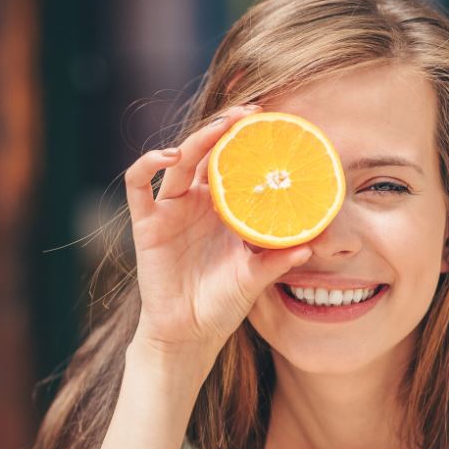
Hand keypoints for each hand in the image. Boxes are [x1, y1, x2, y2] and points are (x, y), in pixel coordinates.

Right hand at [124, 103, 313, 366]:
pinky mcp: (147, 223)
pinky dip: (148, 163)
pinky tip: (168, 156)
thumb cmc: (222, 304)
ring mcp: (170, 210)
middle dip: (227, 128)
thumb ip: (276, 261)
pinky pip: (138, 185)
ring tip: (220, 128)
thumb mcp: (254, 279)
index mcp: (225, 209)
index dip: (249, 142)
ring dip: (198, 139)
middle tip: (250, 114)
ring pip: (178, 161)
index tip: (275, 125)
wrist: (189, 334)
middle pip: (207, 152)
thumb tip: (310, 247)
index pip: (235, 163)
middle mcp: (197, 202)